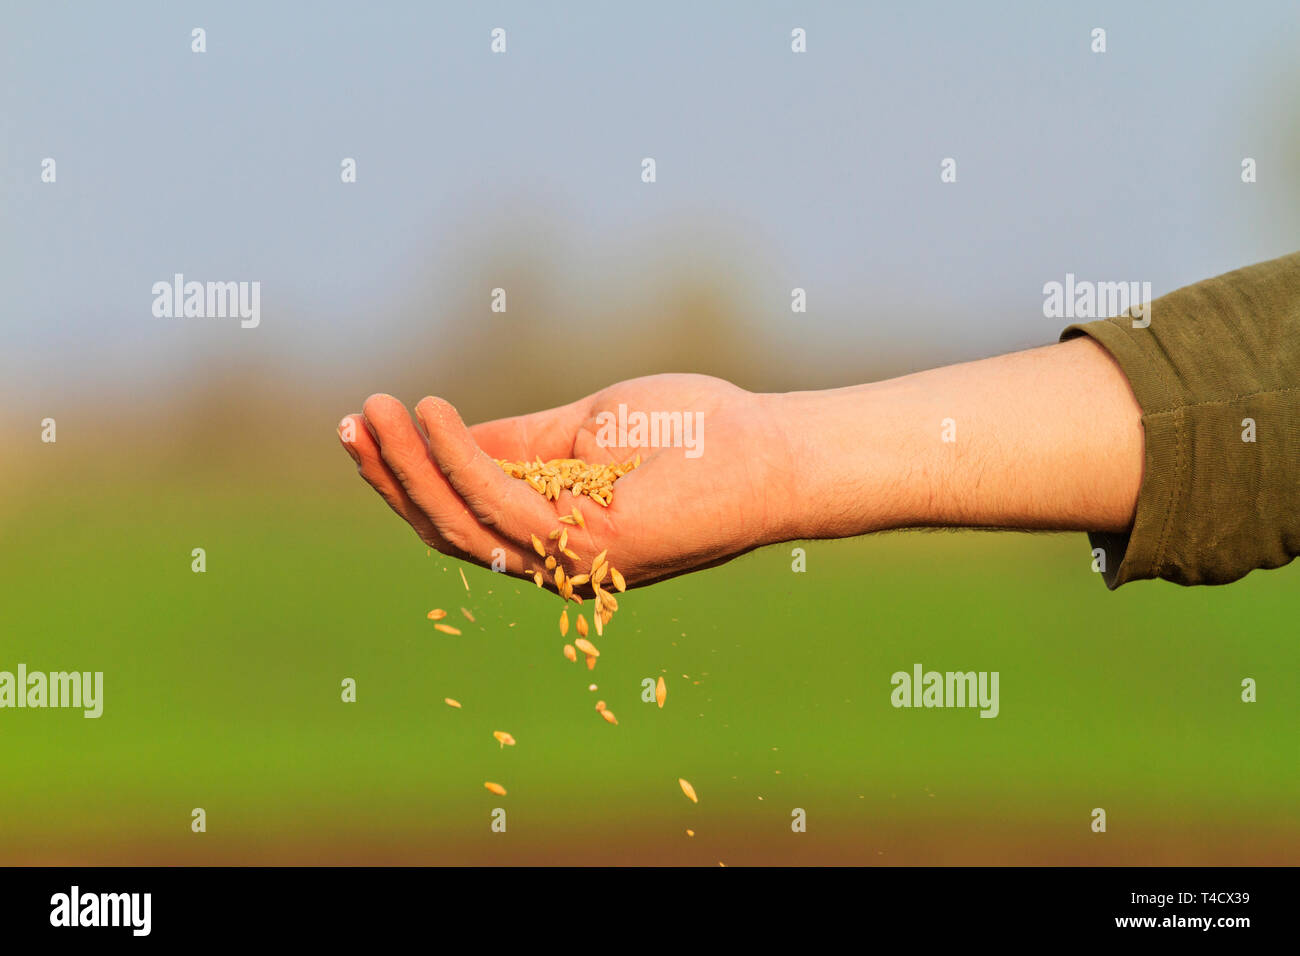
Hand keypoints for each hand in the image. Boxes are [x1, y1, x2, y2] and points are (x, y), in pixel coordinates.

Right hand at [338, 373, 794, 589]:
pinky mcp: (589, 548)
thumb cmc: (691, 435)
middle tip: (351, 422)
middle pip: (448, 529)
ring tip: (376, 412)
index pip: (462, 515)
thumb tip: (445, 434)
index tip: (368, 423)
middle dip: (393, 478)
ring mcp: (569, 561)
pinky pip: (502, 504)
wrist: (770, 451)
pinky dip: (460, 460)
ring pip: (463, 524)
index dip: (408, 475)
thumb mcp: (583, 430)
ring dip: (411, 469)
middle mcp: (553, 559)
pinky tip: (433, 416)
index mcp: (551, 533)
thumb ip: (515, 442)